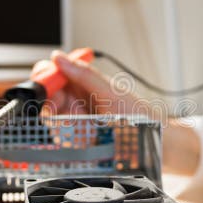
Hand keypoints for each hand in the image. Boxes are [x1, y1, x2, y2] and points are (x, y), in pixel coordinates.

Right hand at [31, 50, 201, 174]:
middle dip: (50, 102)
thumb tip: (59, 57)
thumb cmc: (141, 117)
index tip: (44, 81)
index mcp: (84, 83)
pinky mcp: (78, 143)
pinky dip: (66, 139)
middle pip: (48, 98)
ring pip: (52, 120)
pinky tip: (81, 139)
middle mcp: (78, 101)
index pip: (55, 74)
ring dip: (59, 123)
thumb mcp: (112, 92)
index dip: (46, 77)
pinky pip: (62, 140)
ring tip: (79, 125)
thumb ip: (84, 75)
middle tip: (60, 108)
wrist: (157, 145)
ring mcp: (77, 123)